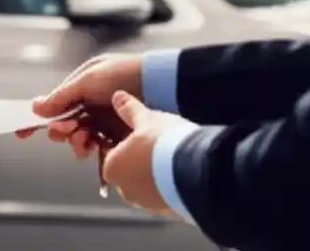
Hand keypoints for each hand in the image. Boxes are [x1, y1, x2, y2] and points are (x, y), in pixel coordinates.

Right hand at [16, 53, 141, 158]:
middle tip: (66, 132)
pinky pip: (98, 147)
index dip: (39, 119)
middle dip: (61, 131)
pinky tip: (93, 147)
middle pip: (65, 125)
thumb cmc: (125, 74)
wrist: (162, 85)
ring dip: (76, 141)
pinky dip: (91, 149)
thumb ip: (62, 96)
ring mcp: (105, 120)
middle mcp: (92, 103)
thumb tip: (36, 107)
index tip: (23, 133)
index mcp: (82, 86)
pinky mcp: (118, 134)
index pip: (55, 104)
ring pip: (80, 138)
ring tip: (82, 140)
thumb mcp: (88, 79)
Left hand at [102, 90, 185, 216]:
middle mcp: (126, 190)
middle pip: (130, 172)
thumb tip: (118, 98)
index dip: (127, 143)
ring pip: (149, 186)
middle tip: (159, 146)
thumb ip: (129, 110)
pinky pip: (167, 197)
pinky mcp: (169, 211)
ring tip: (175, 158)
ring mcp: (148, 203)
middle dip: (142, 161)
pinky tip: (183, 173)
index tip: (140, 136)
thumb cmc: (165, 143)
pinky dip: (172, 187)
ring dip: (158, 175)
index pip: (113, 154)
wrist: (196, 169)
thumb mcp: (146, 119)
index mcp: (112, 168)